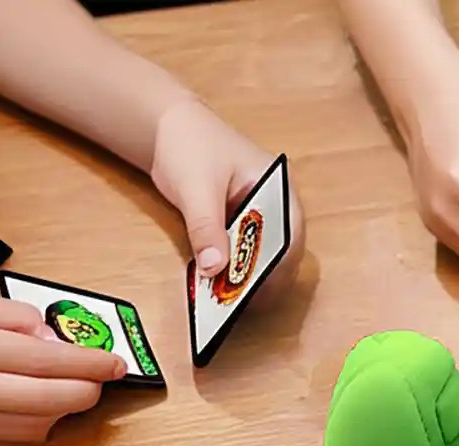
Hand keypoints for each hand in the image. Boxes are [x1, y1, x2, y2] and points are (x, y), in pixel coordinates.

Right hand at [0, 294, 123, 445]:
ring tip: (68, 386)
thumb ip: (11, 317)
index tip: (116, 362)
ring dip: (66, 409)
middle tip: (102, 378)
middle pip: (47, 399)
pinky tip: (39, 405)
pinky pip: (19, 442)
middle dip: (87, 390)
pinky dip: (41, 425)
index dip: (87, 363)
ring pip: (39, 426)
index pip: (42, 360)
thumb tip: (55, 339)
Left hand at [151, 96, 303, 299]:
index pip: (290, 233)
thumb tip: (215, 268)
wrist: (168, 127)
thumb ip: (205, 226)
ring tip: (229, 302)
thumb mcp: (196, 188)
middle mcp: (275, 205)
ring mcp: (258, 217)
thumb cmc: (189, 145)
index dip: (279, 265)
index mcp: (276, 187)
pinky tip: (218, 287)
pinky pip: (243, 255)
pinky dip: (234, 271)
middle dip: (264, 278)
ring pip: (264, 257)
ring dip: (248, 278)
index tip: (261, 290)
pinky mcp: (239, 227)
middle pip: (280, 251)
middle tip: (241, 305)